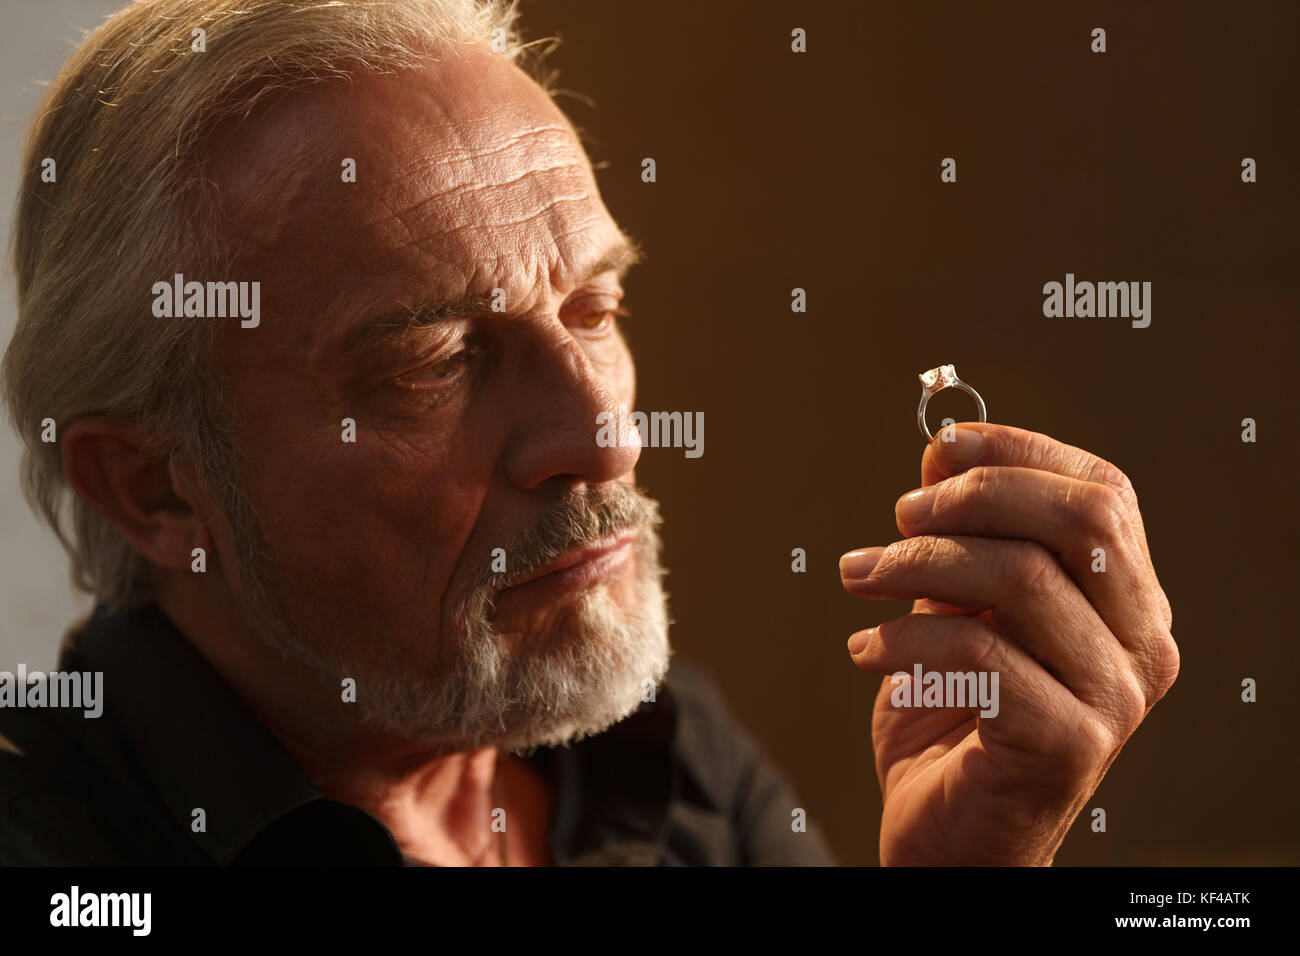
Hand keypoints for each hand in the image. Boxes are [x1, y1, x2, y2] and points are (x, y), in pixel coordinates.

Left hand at [839, 422, 1177, 864]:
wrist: (952, 838)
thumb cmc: (955, 721)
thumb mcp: (954, 610)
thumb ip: (962, 538)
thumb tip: (942, 451)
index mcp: (1128, 603)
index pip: (1102, 494)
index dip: (1020, 451)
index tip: (941, 444)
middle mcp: (1143, 645)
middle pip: (1078, 520)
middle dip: (973, 498)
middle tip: (900, 516)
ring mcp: (1114, 698)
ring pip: (1020, 578)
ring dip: (916, 563)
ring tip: (859, 577)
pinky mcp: (1069, 743)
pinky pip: (980, 655)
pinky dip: (907, 641)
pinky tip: (869, 653)